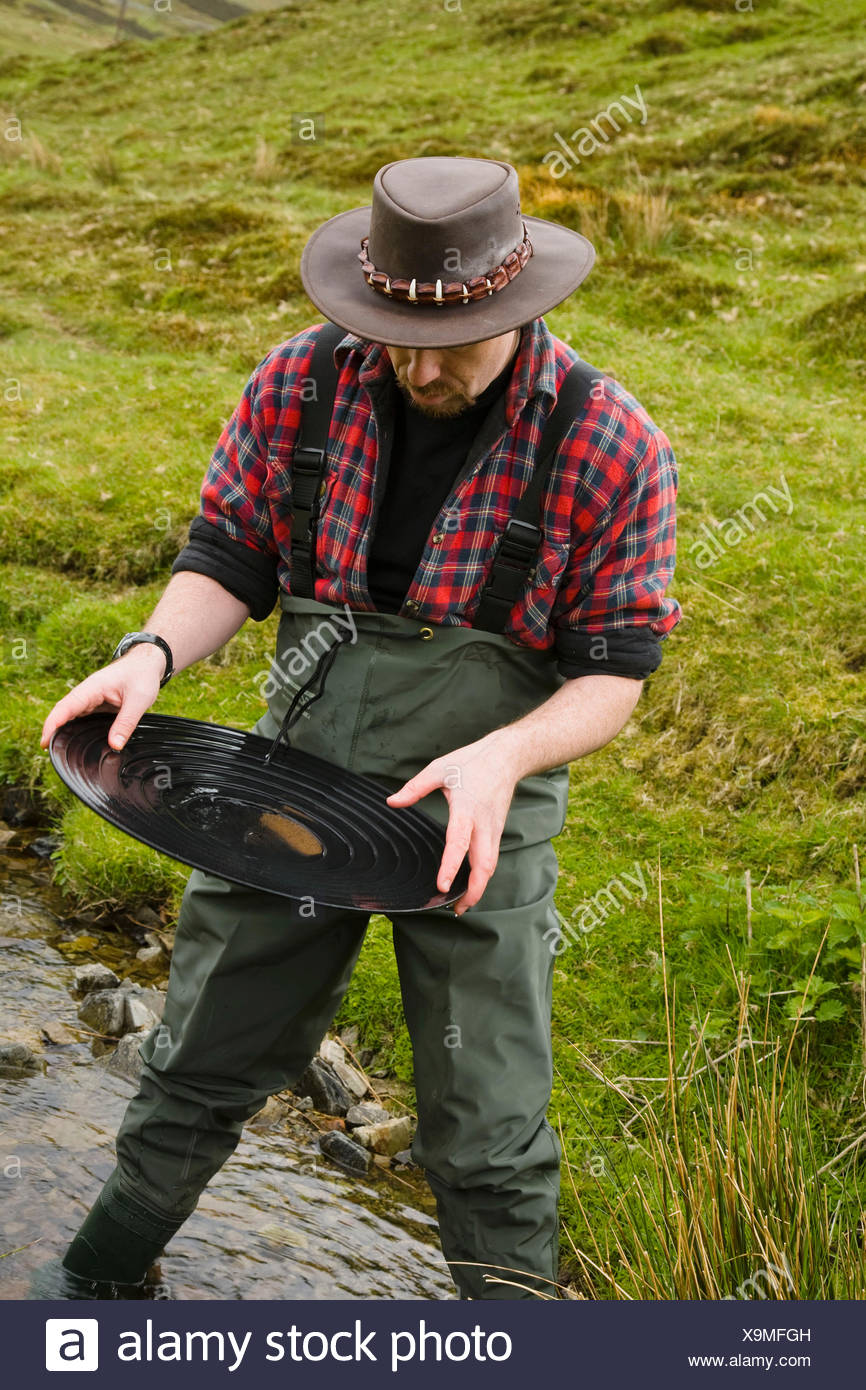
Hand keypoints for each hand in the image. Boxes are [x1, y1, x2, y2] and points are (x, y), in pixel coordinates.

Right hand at [40, 645, 165, 751]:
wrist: (146, 663)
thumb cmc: (142, 676)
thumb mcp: (139, 700)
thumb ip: (126, 723)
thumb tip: (114, 746)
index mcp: (92, 688)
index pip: (66, 707)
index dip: (53, 724)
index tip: (44, 741)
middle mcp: (87, 693)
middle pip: (63, 712)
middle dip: (52, 730)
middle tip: (48, 752)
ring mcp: (90, 699)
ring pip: (70, 716)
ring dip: (62, 730)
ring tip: (57, 751)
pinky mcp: (96, 705)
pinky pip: (81, 717)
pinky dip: (75, 728)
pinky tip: (74, 742)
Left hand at [386, 732, 518, 914]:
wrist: (507, 757)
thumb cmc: (473, 762)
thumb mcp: (440, 769)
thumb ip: (415, 787)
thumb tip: (392, 802)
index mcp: (467, 809)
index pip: (459, 843)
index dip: (451, 866)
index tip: (442, 886)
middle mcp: (484, 824)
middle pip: (484, 866)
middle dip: (473, 891)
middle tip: (457, 909)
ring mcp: (494, 829)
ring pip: (490, 866)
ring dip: (479, 887)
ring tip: (462, 905)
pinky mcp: (497, 831)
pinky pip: (491, 858)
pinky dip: (482, 876)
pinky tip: (471, 884)